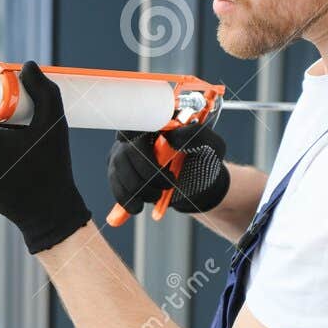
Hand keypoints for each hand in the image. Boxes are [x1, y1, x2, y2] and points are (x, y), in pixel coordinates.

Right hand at [108, 122, 228, 215]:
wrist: (198, 182)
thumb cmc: (205, 158)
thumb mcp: (212, 145)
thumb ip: (196, 135)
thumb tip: (171, 136)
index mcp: (156, 121)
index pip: (136, 121)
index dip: (131, 132)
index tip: (135, 142)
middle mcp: (136, 134)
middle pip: (127, 151)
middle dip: (147, 173)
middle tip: (168, 184)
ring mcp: (123, 153)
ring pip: (119, 170)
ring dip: (139, 188)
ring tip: (157, 195)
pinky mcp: (118, 173)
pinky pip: (115, 186)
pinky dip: (126, 200)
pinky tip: (138, 207)